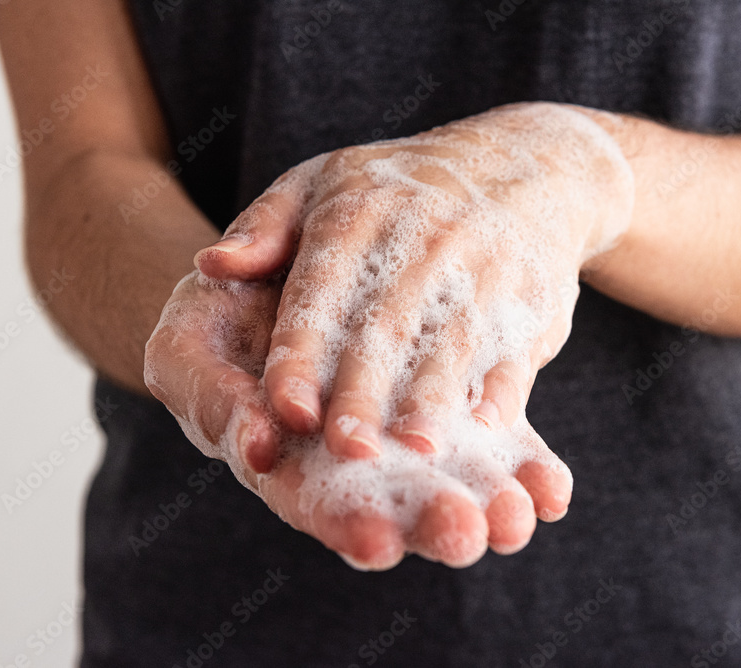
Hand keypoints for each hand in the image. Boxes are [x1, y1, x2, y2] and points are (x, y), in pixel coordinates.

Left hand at [193, 102, 634, 567]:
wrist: (523, 164)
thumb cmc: (403, 185)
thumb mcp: (325, 179)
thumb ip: (264, 225)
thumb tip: (209, 266)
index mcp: (357, 217)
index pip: (320, 296)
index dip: (302, 355)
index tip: (284, 409)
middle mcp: (421, 241)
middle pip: (387, 327)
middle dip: (366, 390)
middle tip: (347, 449)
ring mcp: (482, 268)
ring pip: (452, 340)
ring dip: (434, 397)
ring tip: (416, 447)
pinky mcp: (531, 295)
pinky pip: (514, 343)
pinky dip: (503, 384)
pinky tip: (488, 425)